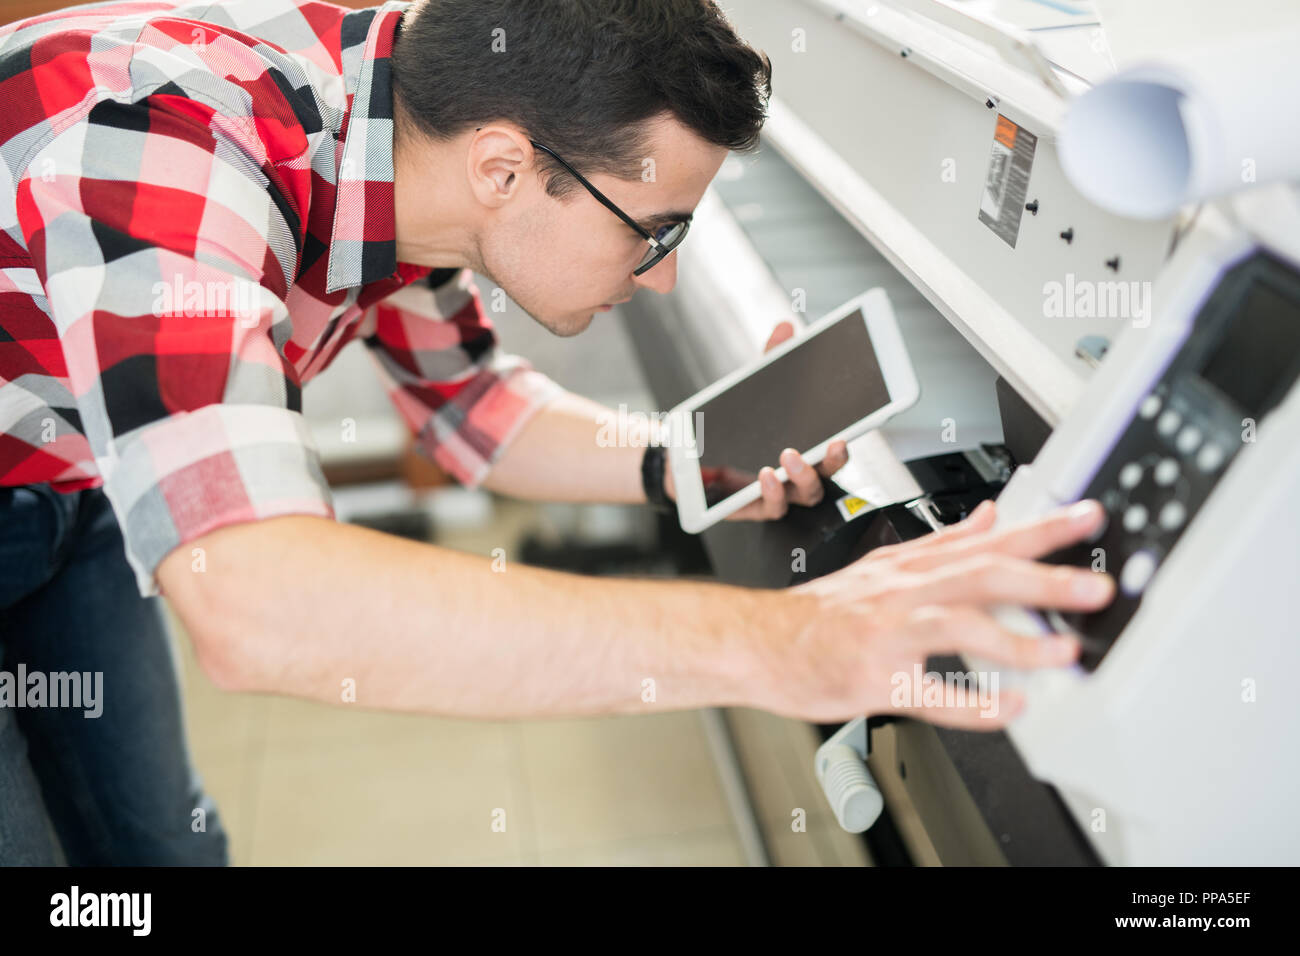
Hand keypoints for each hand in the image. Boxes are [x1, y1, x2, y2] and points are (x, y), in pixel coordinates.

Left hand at [661, 320, 850, 519]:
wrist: (686, 454)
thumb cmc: (734, 425)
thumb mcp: (754, 388)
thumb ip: (772, 360)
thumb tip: (785, 327)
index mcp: (805, 447)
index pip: (834, 449)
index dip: (844, 445)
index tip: (846, 432)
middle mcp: (797, 473)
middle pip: (828, 474)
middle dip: (832, 460)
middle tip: (830, 443)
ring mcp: (778, 492)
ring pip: (805, 494)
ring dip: (802, 475)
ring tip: (788, 454)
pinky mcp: (754, 505)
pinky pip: (772, 507)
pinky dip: (772, 492)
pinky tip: (765, 474)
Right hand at [750, 499, 1114, 727]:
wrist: (759, 641)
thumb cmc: (822, 611)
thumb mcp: (885, 565)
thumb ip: (943, 543)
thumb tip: (992, 518)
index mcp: (912, 566)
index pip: (987, 538)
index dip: (1041, 527)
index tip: (1089, 517)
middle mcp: (904, 591)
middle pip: (979, 574)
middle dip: (1042, 579)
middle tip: (1094, 588)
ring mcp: (887, 632)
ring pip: (956, 624)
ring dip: (1014, 640)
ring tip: (1062, 653)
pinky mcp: (872, 677)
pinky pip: (928, 692)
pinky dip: (971, 703)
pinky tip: (1008, 708)